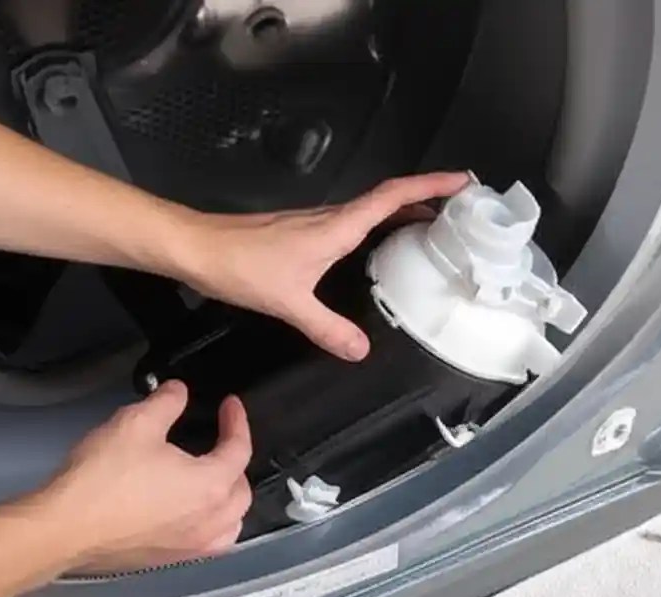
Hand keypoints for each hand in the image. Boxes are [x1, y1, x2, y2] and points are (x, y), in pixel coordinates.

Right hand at [35, 381, 252, 572]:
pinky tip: (193, 517)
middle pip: (242, 491)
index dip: (237, 422)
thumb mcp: (136, 423)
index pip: (239, 450)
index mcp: (210, 486)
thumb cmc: (102, 479)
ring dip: (230, 502)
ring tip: (215, 483)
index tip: (230, 407)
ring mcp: (190, 547)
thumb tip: (178, 392)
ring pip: (231, 525)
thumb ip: (166, 403)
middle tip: (221, 443)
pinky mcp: (168, 561)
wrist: (65, 528)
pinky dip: (212, 528)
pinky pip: (208, 546)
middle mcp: (208, 521)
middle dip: (237, 463)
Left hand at [178, 172, 470, 360]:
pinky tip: (380, 249)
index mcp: (336, 226)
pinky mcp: (303, 233)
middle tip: (463, 211)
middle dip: (429, 198)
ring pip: (371, 211)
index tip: (464, 181)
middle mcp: (330, 218)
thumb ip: (327, 327)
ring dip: (404, 212)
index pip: (392, 196)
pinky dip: (379, 227)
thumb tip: (361, 350)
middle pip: (389, 199)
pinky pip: (354, 223)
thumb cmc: (241, 266)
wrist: (196, 248)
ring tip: (434, 228)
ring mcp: (316, 224)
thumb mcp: (289, 302)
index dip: (430, 184)